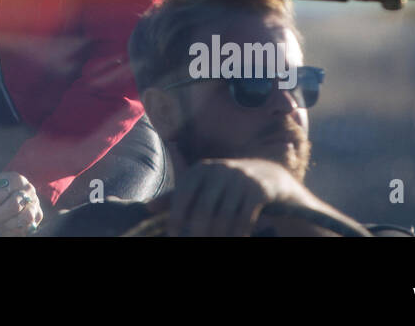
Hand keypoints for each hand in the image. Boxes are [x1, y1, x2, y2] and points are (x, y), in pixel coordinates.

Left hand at [0, 172, 43, 236]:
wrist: (14, 190)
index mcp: (15, 179)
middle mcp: (28, 189)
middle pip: (13, 206)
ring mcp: (35, 202)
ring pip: (24, 218)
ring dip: (6, 225)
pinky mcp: (38, 214)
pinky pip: (27, 227)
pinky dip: (14, 231)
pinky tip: (5, 228)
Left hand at [162, 158, 323, 236]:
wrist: (267, 174)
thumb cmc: (224, 185)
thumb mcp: (201, 186)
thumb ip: (176, 197)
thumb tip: (147, 208)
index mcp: (200, 169)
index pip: (184, 194)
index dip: (177, 216)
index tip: (173, 235)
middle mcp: (219, 170)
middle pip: (204, 209)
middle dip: (198, 232)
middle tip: (197, 243)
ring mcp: (240, 178)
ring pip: (225, 216)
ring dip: (219, 236)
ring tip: (215, 244)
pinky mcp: (258, 189)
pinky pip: (245, 217)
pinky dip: (238, 233)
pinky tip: (235, 239)